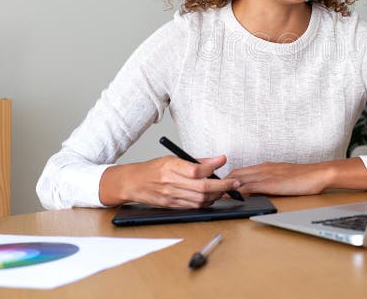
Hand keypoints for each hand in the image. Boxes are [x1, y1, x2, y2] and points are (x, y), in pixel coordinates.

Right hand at [100, 155, 239, 207]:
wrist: (132, 182)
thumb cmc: (153, 168)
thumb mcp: (173, 158)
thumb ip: (197, 160)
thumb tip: (218, 160)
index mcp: (171, 166)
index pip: (197, 170)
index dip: (213, 168)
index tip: (223, 163)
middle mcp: (170, 182)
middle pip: (202, 188)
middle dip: (223, 186)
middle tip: (234, 183)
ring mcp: (170, 196)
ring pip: (200, 200)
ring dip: (216, 196)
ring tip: (223, 190)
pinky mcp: (171, 205)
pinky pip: (192, 207)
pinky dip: (205, 203)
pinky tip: (211, 197)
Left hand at [225, 162, 332, 195]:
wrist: (318, 173)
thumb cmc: (304, 177)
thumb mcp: (282, 177)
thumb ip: (269, 181)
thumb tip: (257, 190)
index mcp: (265, 166)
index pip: (240, 171)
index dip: (227, 179)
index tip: (219, 187)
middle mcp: (263, 168)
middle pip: (236, 173)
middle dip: (223, 183)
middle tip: (213, 193)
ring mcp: (266, 174)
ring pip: (240, 178)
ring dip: (227, 187)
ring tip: (216, 197)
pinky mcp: (271, 183)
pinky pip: (250, 186)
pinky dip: (239, 192)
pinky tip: (233, 198)